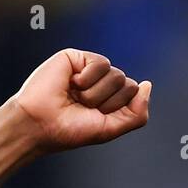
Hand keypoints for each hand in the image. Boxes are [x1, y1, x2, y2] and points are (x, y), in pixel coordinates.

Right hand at [9, 49, 151, 153]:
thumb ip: (137, 113)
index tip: (94, 118)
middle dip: (107, 102)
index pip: (133, 95)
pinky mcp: (76, 57)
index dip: (117, 110)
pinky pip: (102, 63)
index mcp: (110, 99)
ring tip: (75, 97)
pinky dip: (88, 78)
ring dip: (95, 93)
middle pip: (127, 84)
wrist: (40, 123)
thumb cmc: (70, 130)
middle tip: (83, 107)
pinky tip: (71, 83)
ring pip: (116, 75)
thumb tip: (147, 84)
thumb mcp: (110, 129)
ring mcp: (89, 69)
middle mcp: (101, 83)